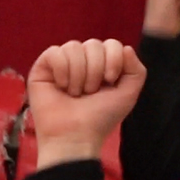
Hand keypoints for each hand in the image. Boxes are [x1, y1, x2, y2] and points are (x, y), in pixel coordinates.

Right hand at [27, 39, 145, 166]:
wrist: (76, 136)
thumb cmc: (101, 117)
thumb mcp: (128, 95)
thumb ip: (136, 69)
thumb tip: (126, 48)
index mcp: (102, 64)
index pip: (111, 44)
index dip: (113, 59)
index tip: (110, 81)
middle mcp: (83, 60)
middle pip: (93, 44)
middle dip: (95, 70)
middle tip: (89, 92)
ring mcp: (62, 63)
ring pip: (73, 46)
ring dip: (78, 74)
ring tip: (75, 93)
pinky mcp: (43, 67)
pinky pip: (55, 52)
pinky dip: (61, 71)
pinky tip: (61, 87)